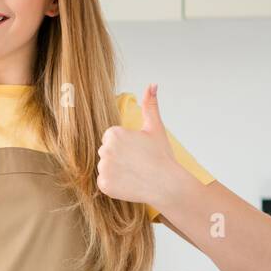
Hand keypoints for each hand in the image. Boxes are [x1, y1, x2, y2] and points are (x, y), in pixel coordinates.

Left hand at [96, 83, 183, 208]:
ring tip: (134, 173)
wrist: (167, 184)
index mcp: (113, 134)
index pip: (111, 138)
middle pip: (106, 152)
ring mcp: (103, 168)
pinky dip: (114, 185)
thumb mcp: (155, 128)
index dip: (125, 145)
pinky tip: (129, 183)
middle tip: (137, 163)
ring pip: (105, 167)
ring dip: (116, 171)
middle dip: (119, 157)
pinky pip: (104, 183)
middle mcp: (104, 150)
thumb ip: (150, 105)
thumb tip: (152, 85)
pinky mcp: (103, 185)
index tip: (137, 151)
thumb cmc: (161, 156)